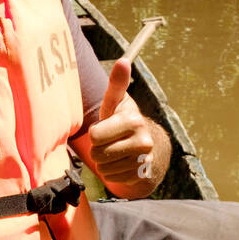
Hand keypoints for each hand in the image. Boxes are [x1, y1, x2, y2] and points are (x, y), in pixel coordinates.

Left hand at [87, 57, 155, 185]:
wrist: (143, 144)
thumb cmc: (121, 119)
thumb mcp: (116, 102)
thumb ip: (116, 84)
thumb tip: (123, 61)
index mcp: (134, 121)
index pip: (95, 136)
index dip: (95, 133)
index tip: (105, 128)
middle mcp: (143, 142)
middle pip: (97, 153)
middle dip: (97, 148)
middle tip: (109, 141)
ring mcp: (143, 161)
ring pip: (103, 168)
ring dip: (103, 161)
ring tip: (113, 151)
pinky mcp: (141, 176)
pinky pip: (112, 178)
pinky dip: (111, 172)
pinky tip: (120, 162)